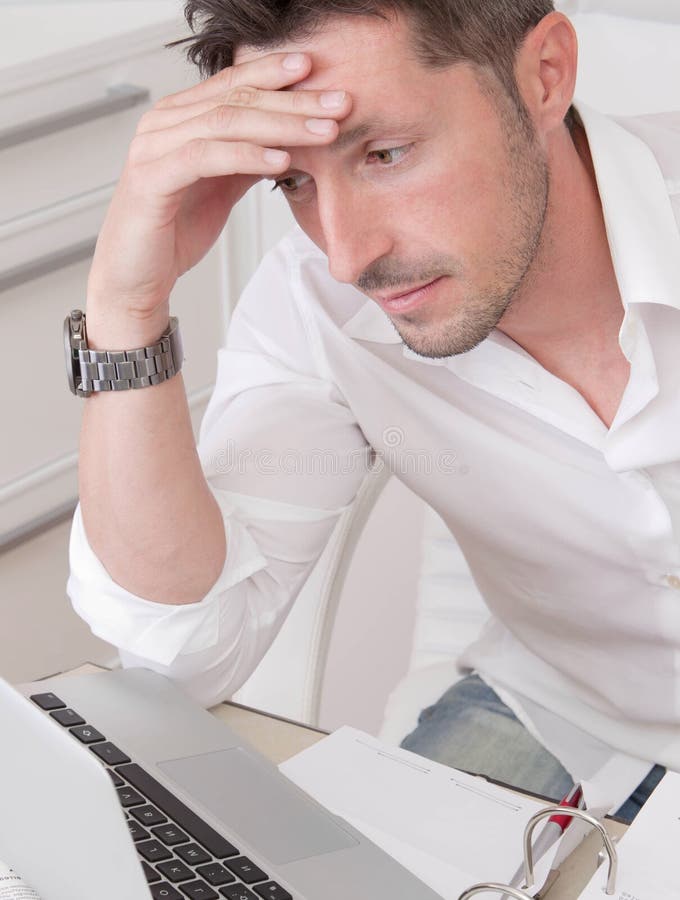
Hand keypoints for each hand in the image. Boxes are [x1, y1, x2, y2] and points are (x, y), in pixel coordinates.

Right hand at [85, 52, 349, 341]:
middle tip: (338, 104)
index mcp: (178, 117)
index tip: (318, 71)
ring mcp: (154, 148)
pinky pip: (206, 157)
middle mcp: (163, 123)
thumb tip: (292, 139)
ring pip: (225, 122)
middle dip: (293, 100)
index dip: (276, 74)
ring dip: (281, 126)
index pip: (233, 83)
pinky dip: (247, 156)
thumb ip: (248, 157)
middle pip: (236, 98)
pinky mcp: (153, 179)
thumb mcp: (223, 186)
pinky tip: (280, 160)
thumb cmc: (174, 232)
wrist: (137, 276)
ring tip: (322, 131)